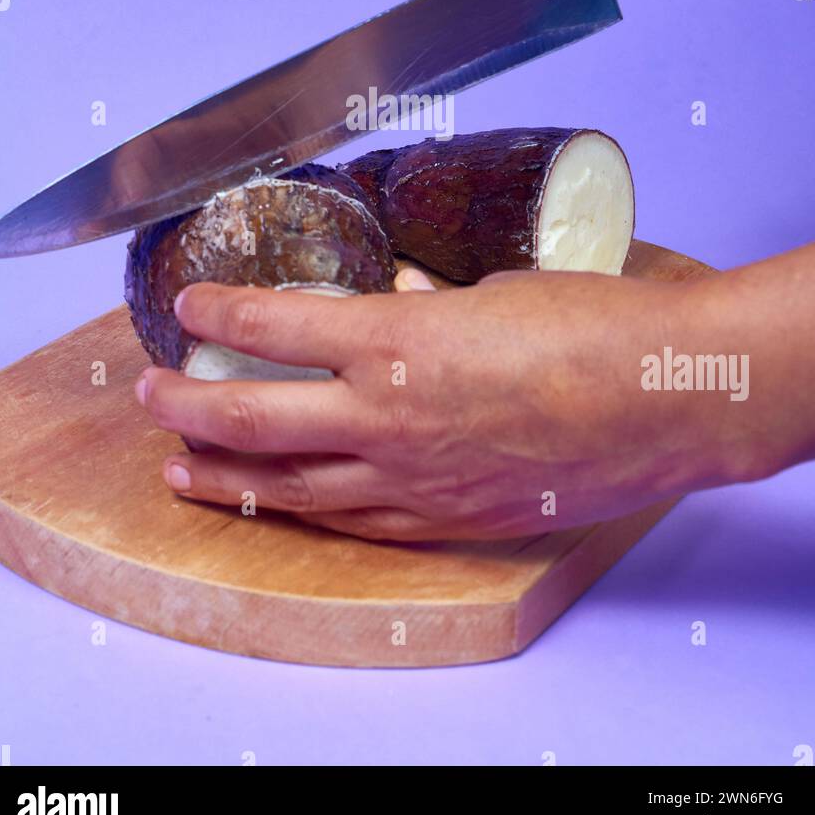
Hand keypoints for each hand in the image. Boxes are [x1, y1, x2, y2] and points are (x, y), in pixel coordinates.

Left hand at [134, 251, 814, 541]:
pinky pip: (353, 522)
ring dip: (224, 474)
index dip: (218, 314)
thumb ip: (423, 306)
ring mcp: (411, 478)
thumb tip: (387, 301)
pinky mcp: (444, 518)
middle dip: (184, 404)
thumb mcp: (490, 292)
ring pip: (289, 485)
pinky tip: (284, 505)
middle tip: (150, 392)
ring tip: (180, 466)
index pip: (273, 327)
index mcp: (395, 340)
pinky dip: (305, 510)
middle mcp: (385, 416)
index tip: (190, 306)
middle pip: (251, 418)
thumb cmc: (590, 328)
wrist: (664, 400)